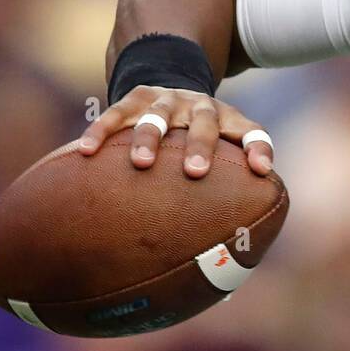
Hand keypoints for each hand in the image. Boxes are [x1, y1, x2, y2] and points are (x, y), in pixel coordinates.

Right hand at [77, 85, 273, 177]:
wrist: (170, 84)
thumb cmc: (199, 135)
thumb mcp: (220, 148)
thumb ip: (230, 190)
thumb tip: (232, 267)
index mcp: (228, 119)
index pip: (251, 131)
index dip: (259, 148)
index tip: (262, 170)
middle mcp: (200, 106)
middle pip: (206, 122)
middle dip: (201, 146)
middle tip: (195, 172)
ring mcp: (167, 99)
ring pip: (159, 115)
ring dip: (151, 136)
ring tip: (141, 162)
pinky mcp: (135, 97)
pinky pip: (115, 113)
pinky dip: (101, 130)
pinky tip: (87, 151)